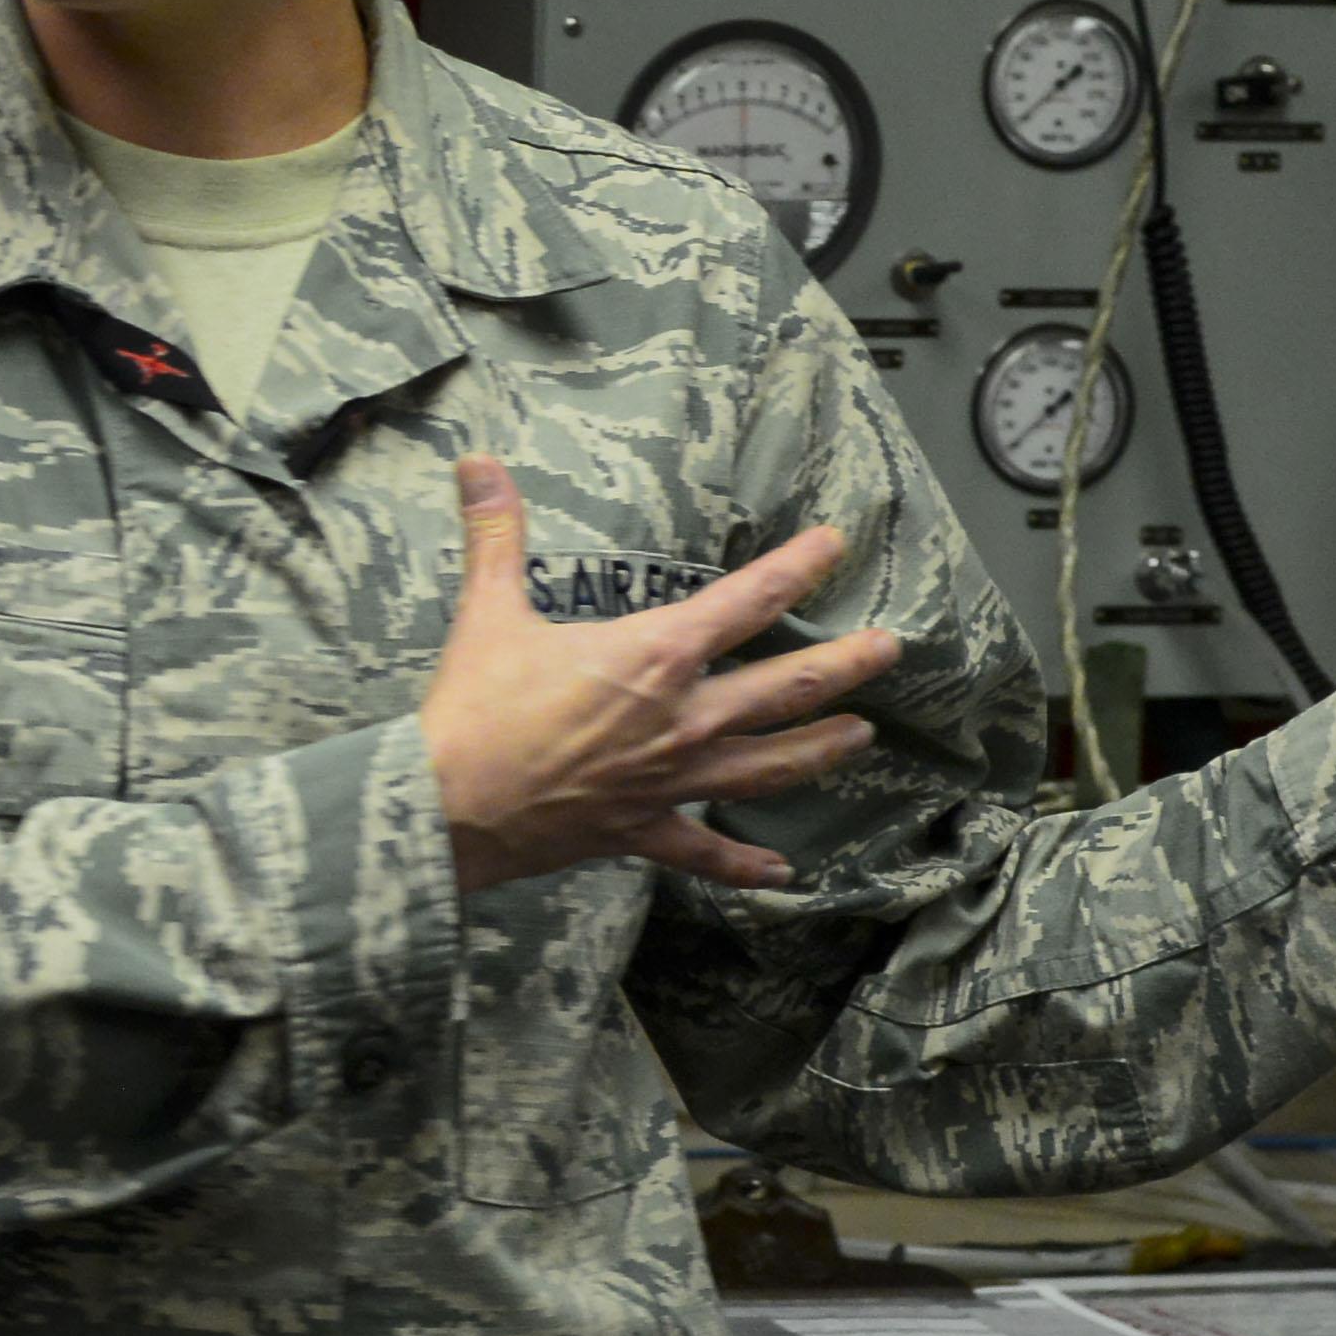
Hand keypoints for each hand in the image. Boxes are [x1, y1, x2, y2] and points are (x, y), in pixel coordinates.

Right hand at [423, 461, 904, 894]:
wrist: (445, 805)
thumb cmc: (473, 708)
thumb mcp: (488, 612)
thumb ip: (496, 534)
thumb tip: (477, 463)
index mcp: (654, 655)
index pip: (747, 600)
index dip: (797, 567)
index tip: (836, 544)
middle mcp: (681, 718)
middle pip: (786, 688)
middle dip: (845, 665)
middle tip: (891, 649)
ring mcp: (669, 780)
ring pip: (767, 766)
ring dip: (820, 749)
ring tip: (862, 737)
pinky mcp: (642, 829)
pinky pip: (705, 852)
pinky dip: (743, 864)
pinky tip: (783, 873)